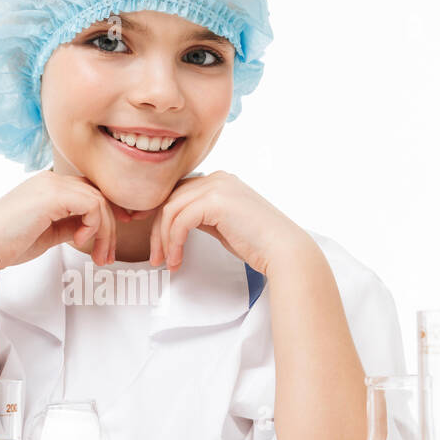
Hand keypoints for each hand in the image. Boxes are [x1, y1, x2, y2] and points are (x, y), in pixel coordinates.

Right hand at [0, 170, 132, 270]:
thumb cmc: (8, 244)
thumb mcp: (48, 233)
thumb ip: (69, 226)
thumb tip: (90, 229)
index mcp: (46, 186)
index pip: (87, 191)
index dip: (106, 213)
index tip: (111, 237)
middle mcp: (50, 179)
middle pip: (97, 195)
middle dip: (109, 228)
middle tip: (107, 256)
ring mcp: (52, 184)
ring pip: (98, 201)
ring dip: (105, 233)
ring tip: (99, 256)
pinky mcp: (53, 195)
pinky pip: (92, 205)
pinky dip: (94, 226)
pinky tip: (80, 241)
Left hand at [146, 171, 304, 274]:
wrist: (283, 250)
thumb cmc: (258, 243)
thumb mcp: (222, 225)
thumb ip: (201, 217)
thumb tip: (177, 223)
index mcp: (219, 180)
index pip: (177, 194)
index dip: (161, 220)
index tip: (158, 244)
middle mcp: (216, 178)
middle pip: (169, 200)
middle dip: (158, 231)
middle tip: (157, 257)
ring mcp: (216, 187)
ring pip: (170, 210)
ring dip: (163, 239)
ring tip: (167, 262)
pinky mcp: (216, 202)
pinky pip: (180, 221)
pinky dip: (174, 242)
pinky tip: (177, 259)